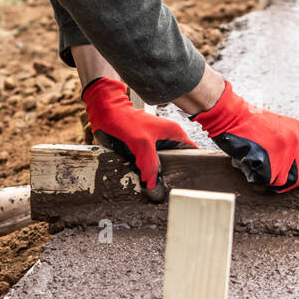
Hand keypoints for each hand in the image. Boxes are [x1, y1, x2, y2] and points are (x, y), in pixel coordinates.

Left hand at [82, 78, 196, 201]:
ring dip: (160, 172)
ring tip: (159, 184)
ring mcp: (156, 141)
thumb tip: (153, 184)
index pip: (191, 151)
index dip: (191, 165)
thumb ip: (150, 164)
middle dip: (174, 172)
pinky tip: (146, 178)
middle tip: (170, 185)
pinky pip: (151, 161)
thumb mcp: (142, 144)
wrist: (107, 113)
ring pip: (163, 161)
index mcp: (174, 132)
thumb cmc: (125, 120)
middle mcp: (168, 136)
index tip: (188, 178)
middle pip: (177, 159)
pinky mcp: (145, 146)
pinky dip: (149, 169)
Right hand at [189, 81, 298, 191]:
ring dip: (267, 179)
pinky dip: (255, 176)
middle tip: (272, 176)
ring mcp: (282, 149)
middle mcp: (295, 141)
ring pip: (280, 181)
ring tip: (256, 163)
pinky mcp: (267, 156)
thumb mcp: (282, 127)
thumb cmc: (252, 124)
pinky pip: (265, 179)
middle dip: (286, 182)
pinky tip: (248, 162)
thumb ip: (298, 141)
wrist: (231, 113)